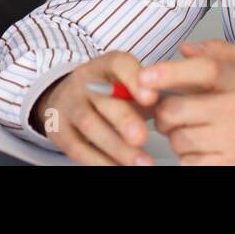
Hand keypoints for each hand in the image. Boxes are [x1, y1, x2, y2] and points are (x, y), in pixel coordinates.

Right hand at [30, 51, 158, 164]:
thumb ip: (149, 94)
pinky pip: (77, 148)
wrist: (67, 97)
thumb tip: (176, 111)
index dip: (134, 79)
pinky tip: (121, 169)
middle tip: (143, 137)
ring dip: (116, 147)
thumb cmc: (110, 94)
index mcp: (106, 65)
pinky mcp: (58, 129)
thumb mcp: (128, 85)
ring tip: (143, 163)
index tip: (151, 97)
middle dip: (123, 119)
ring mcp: (68, 105)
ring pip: (89, 124)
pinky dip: (100, 162)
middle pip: (102, 98)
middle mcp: (84, 82)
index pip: (119, 64)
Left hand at [137, 39, 234, 164]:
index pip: (200, 70)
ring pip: (179, 141)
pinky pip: (191, 164)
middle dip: (166, 114)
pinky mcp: (234, 169)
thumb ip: (223, 53)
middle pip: (175, 110)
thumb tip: (186, 49)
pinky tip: (209, 152)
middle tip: (175, 114)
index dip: (166, 72)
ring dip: (180, 139)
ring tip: (200, 134)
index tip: (144, 78)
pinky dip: (193, 160)